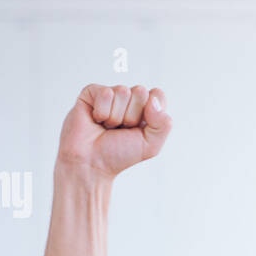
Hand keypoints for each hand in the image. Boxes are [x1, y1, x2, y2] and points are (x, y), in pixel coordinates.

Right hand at [57, 84, 171, 180]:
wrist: (91, 163)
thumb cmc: (119, 155)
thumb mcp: (151, 145)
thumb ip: (163, 124)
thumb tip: (153, 100)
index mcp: (145, 109)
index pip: (157, 94)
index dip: (151, 113)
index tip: (139, 129)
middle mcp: (129, 99)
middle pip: (140, 91)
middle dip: (131, 116)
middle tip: (120, 129)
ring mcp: (111, 94)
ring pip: (123, 92)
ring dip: (115, 117)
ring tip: (107, 127)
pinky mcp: (92, 92)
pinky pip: (105, 93)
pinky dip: (102, 112)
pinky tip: (96, 120)